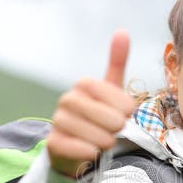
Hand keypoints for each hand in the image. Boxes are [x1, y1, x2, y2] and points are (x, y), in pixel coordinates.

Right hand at [46, 30, 135, 177]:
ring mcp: (58, 122)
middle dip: (115, 125)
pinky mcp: (53, 144)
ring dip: (105, 140)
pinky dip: (89, 152)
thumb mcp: (112, 90)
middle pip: (102, 115)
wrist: (80, 148)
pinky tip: (93, 152)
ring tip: (107, 141)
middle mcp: (67, 100)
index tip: (129, 113)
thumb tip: (122, 30)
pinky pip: (75, 147)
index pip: (109, 92)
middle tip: (117, 129)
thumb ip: (116, 62)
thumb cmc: (101, 116)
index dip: (123, 105)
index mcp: (84, 85)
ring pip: (91, 133)